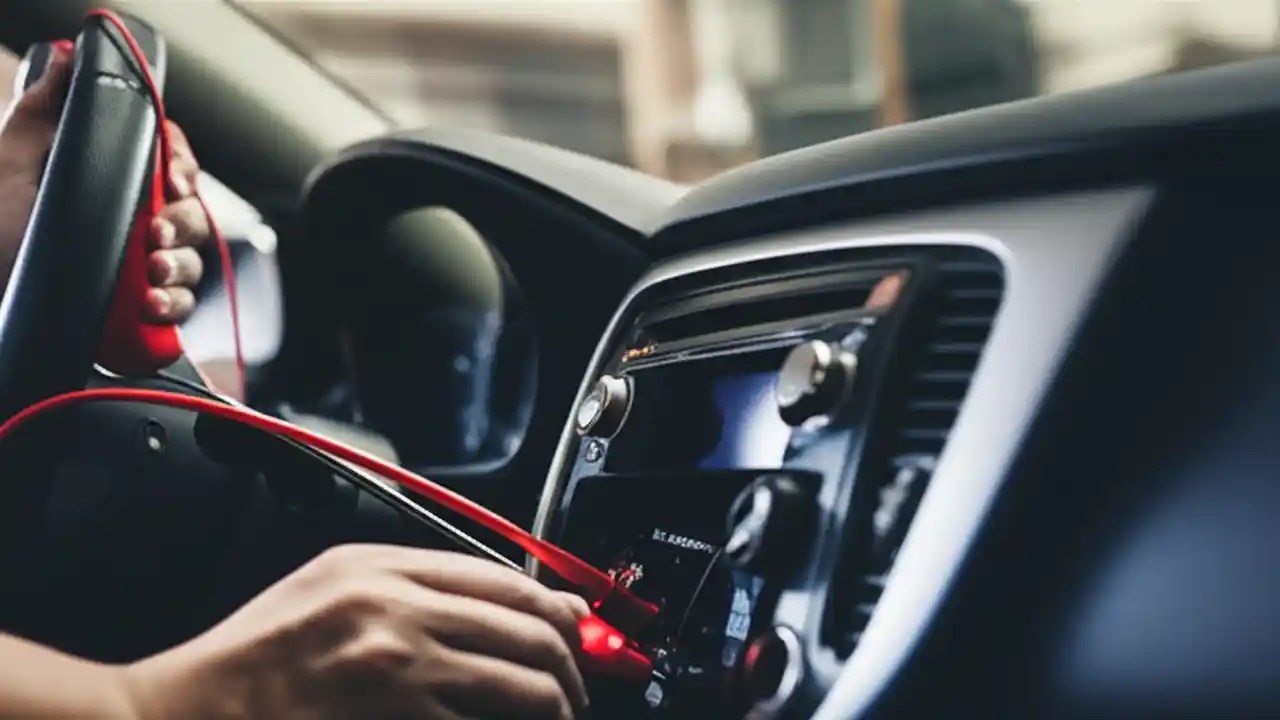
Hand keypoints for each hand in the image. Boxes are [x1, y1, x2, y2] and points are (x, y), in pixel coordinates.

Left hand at [0, 42, 206, 322]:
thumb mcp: (11, 160)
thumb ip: (43, 110)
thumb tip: (68, 58)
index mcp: (107, 177)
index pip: (169, 158)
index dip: (181, 164)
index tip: (172, 179)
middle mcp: (129, 219)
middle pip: (190, 208)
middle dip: (183, 222)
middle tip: (155, 234)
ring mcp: (136, 265)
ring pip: (191, 258)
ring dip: (180, 266)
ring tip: (152, 276)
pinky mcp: (138, 307)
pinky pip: (181, 304)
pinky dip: (174, 304)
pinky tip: (151, 304)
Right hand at [123, 545, 591, 718]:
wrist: (188, 713)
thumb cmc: (258, 656)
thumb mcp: (331, 586)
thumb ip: (413, 582)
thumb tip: (505, 597)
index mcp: (381, 569)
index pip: (505, 579)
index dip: (556, 607)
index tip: (577, 627)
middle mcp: (395, 611)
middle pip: (526, 628)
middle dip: (569, 662)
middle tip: (577, 686)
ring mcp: (397, 672)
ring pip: (519, 685)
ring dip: (554, 706)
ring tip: (558, 716)